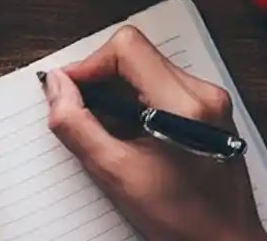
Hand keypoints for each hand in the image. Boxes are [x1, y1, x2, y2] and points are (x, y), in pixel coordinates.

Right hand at [44, 26, 266, 240]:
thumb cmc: (184, 218)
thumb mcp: (116, 174)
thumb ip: (77, 125)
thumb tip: (57, 87)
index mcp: (184, 105)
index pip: (127, 48)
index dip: (89, 64)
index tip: (68, 89)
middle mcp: (202, 94)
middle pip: (135, 54)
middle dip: (100, 78)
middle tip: (80, 109)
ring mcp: (209, 100)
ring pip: (146, 67)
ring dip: (115, 90)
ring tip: (104, 126)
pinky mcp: (207, 109)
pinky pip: (160, 85)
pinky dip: (133, 100)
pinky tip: (127, 132)